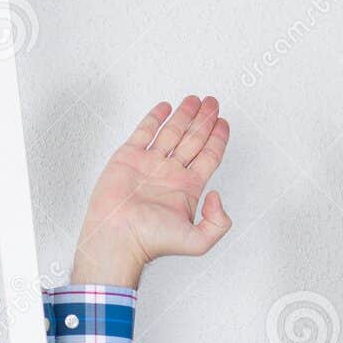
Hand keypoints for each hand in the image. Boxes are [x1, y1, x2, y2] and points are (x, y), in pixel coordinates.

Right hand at [72, 95, 232, 284]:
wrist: (119, 236)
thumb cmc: (151, 241)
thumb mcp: (199, 242)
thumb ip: (218, 223)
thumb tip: (217, 195)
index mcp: (187, 189)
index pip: (208, 157)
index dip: (218, 139)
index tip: (224, 123)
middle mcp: (171, 174)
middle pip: (194, 140)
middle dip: (204, 121)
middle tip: (212, 104)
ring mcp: (150, 164)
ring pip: (172, 132)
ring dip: (185, 115)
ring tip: (195, 100)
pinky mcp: (129, 157)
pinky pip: (145, 131)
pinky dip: (156, 117)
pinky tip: (166, 107)